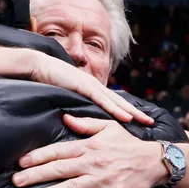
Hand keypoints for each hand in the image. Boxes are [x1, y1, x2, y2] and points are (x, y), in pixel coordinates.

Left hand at [15, 114, 168, 187]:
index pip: (59, 150)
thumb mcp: (109, 127)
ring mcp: (102, 180)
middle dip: (36, 175)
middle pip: (60, 169)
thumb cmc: (129, 144)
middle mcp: (93, 163)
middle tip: (16, 181)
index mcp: (90, 146)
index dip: (39, 156)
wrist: (155, 161)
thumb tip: (64, 118)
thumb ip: (85, 124)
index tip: (20, 162)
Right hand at [26, 52, 151, 125]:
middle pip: (120, 101)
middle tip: (151, 122)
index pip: (112, 101)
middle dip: (136, 112)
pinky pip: (103, 101)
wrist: (37, 65)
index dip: (126, 110)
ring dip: (132, 112)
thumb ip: (74, 102)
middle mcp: (95, 85)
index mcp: (91, 87)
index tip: (139, 119)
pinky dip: (116, 109)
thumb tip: (79, 116)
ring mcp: (91, 85)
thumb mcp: (65, 93)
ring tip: (145, 121)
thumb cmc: (48, 79)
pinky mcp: (84, 87)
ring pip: (116, 102)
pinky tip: (127, 117)